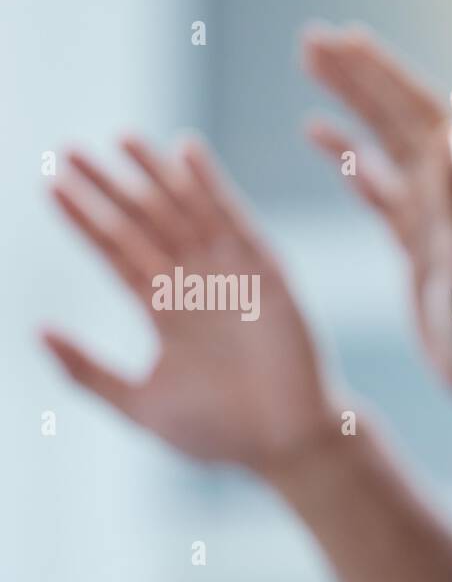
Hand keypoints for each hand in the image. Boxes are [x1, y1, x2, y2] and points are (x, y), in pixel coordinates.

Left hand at [45, 137, 335, 474]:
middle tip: (69, 151)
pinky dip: (212, 186)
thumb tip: (36, 330)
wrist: (286, 442)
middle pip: (144, 223)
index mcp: (165, 311)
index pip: (116, 253)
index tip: (51, 186)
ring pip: (185, 212)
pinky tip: (186, 152)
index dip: (85, 220)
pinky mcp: (266, 272)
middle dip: (110, 188)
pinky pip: (235, 220)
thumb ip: (87, 370)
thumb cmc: (220, 432)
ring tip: (121, 139)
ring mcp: (231, 275)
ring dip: (155, 175)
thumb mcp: (139, 403)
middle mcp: (194, 284)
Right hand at [302, 24, 451, 389]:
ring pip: (392, 145)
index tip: (356, 41)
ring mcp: (437, 219)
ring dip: (356, 100)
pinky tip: (316, 127)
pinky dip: (352, 157)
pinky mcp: (420, 245)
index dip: (398, 82)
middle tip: (319, 39)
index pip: (433, 123)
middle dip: (368, 78)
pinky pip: (383, 187)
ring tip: (311, 55)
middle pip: (409, 120)